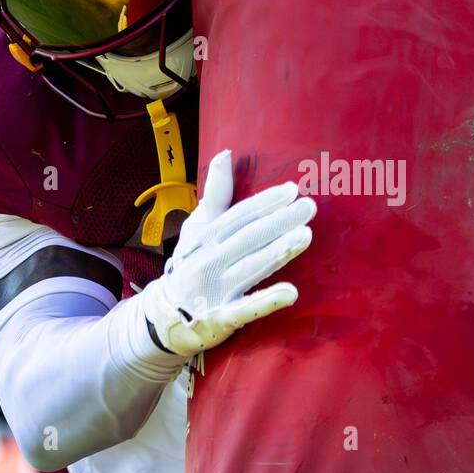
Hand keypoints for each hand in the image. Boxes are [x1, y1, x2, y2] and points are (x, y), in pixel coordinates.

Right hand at [140, 150, 315, 357]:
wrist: (164, 316)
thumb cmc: (190, 263)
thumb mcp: (197, 227)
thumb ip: (216, 193)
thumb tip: (225, 153)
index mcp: (205, 236)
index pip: (238, 216)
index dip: (265, 202)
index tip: (291, 190)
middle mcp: (208, 260)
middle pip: (248, 237)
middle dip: (279, 221)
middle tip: (309, 207)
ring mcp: (214, 290)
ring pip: (251, 267)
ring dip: (278, 251)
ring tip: (305, 235)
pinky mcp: (222, 318)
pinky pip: (247, 309)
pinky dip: (268, 300)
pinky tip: (291, 292)